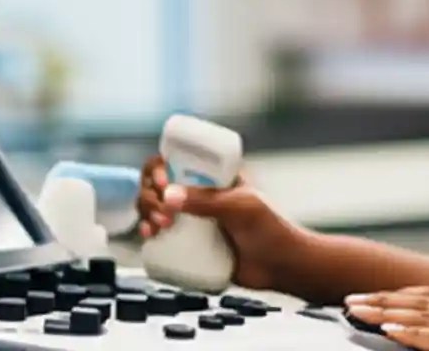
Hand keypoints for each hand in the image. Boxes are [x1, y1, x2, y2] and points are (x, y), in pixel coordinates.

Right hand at [135, 155, 302, 289]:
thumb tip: (169, 196)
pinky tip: (150, 235)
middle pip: (158, 184)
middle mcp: (199, 196)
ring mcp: (192, 220)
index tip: (164, 182)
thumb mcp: (241, 206)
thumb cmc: (271, 229)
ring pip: (155, 208)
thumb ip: (208, 201)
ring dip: (147, 212)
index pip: (176, 161)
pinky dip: (149, 231)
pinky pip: (160, 235)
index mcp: (213, 177)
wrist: (282, 267)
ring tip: (159, 226)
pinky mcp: (189, 245)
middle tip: (164, 212)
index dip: (161, 168)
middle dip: (151, 194)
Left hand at [345, 286, 428, 350]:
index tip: (370, 297)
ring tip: (359, 310)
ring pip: (424, 315)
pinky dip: (409, 333)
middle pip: (423, 302)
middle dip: (384, 300)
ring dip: (386, 312)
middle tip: (353, 300)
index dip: (398, 296)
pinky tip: (387, 329)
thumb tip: (408, 333)